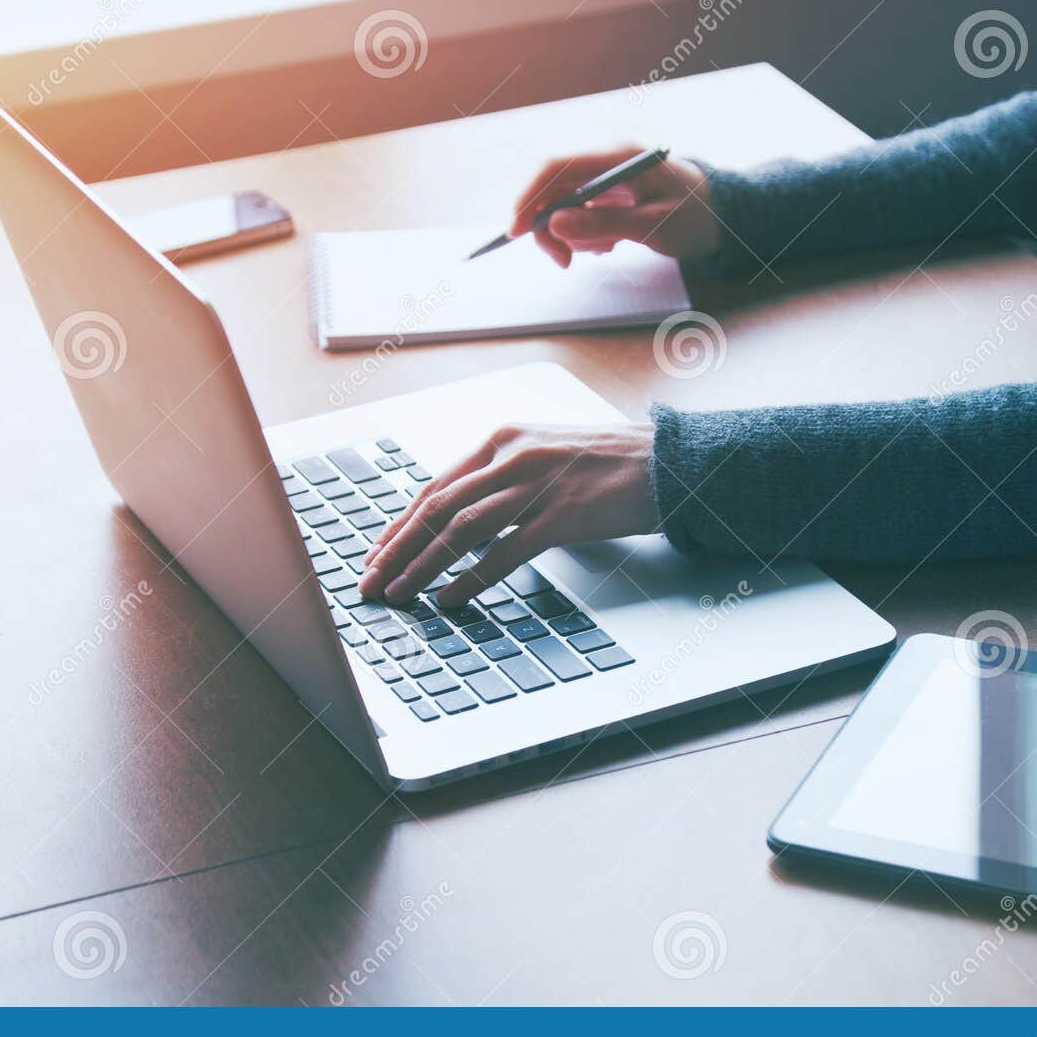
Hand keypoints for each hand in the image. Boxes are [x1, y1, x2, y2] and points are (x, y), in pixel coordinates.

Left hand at [357, 424, 658, 607]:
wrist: (665, 463)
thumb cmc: (607, 464)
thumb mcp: (543, 454)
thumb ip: (501, 476)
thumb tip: (458, 517)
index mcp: (502, 438)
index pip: (435, 486)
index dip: (399, 524)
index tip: (377, 554)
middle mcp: (512, 456)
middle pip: (436, 507)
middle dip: (396, 549)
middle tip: (371, 582)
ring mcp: (536, 485)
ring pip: (459, 529)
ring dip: (422, 566)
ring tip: (399, 595)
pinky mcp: (561, 516)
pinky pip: (502, 552)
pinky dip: (470, 578)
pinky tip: (449, 598)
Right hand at [510, 146, 716, 267]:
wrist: (721, 213)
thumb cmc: (694, 216)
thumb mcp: (653, 225)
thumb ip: (603, 223)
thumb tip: (554, 223)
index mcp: (619, 155)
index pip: (557, 166)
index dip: (530, 197)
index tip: (516, 231)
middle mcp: (607, 157)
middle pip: (553, 187)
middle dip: (550, 227)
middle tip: (564, 262)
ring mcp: (606, 173)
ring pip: (563, 203)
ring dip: (572, 234)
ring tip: (606, 249)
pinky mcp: (607, 189)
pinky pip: (579, 210)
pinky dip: (585, 232)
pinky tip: (610, 242)